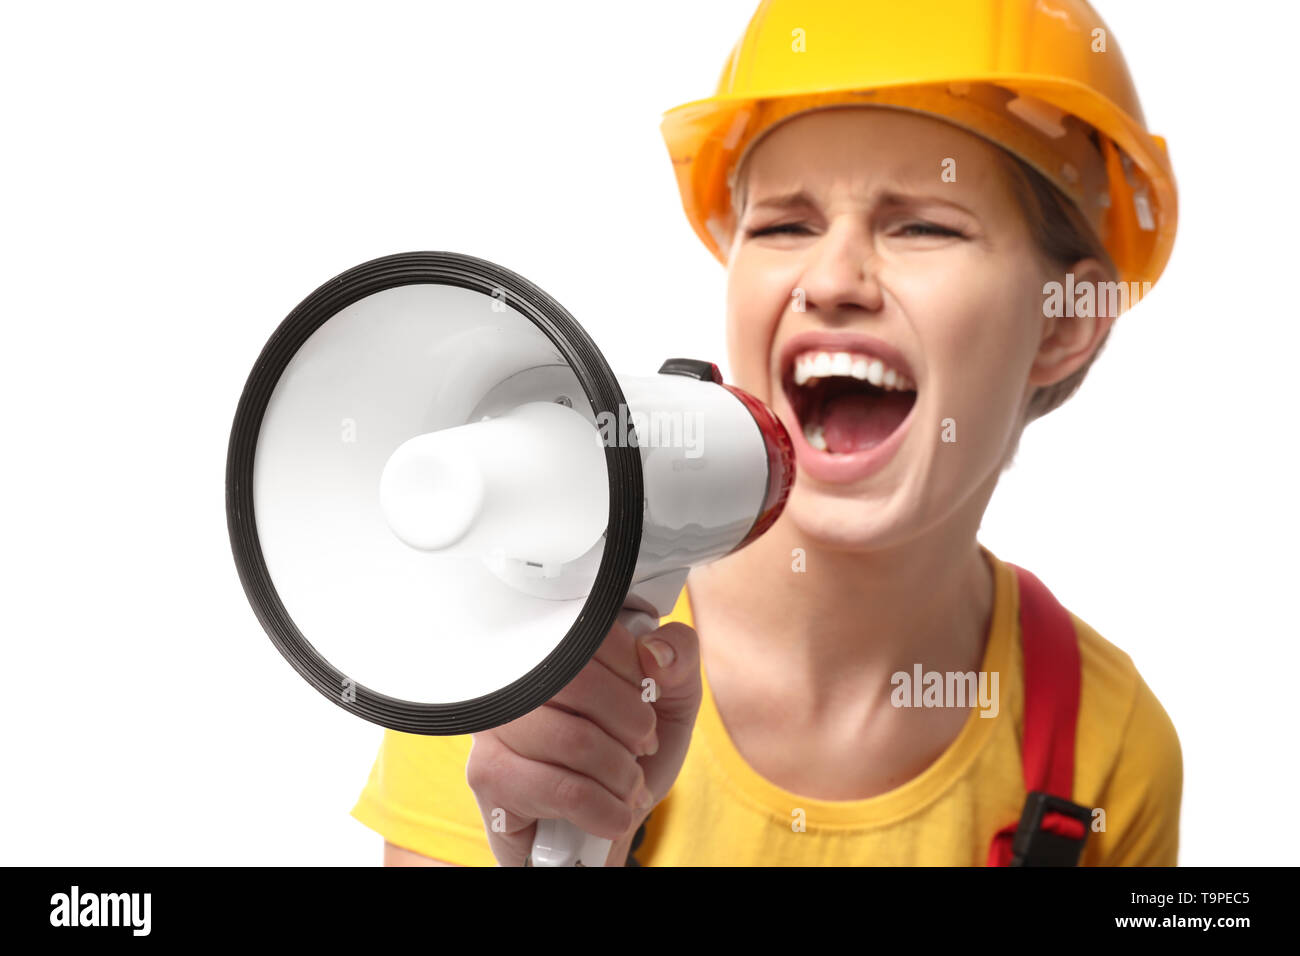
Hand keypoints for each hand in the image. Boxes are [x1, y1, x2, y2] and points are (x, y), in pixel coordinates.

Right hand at [466, 619, 701, 864]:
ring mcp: (494, 726)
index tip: (648, 702)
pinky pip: (565, 789)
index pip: (593, 633)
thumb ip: (678, 657)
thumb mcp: (671, 698)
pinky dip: (607, 810)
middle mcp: (514, 676)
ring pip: (575, 740)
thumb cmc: (628, 750)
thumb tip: (655, 651)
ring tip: (629, 786)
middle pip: (580, 682)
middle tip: (643, 747)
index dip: (635, 673)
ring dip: (622, 775)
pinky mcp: (489, 776)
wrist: (598, 825)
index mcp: (555, 645)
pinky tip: (612, 815)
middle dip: (632, 725)